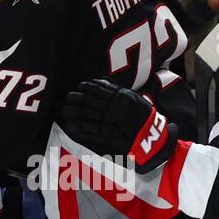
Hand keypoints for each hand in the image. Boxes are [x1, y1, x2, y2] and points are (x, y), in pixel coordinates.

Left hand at [61, 79, 176, 171]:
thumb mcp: (132, 97)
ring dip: (71, 112)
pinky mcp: (104, 133)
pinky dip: (76, 126)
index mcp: (117, 96)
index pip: (94, 87)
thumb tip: (100, 82)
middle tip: (70, 100)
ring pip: (81, 112)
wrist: (151, 136)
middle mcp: (110, 106)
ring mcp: (106, 120)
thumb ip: (116, 90)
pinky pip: (85, 128)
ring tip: (67, 112)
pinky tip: (71, 125)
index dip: (84, 87)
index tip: (80, 89)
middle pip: (84, 99)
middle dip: (74, 99)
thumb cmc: (143, 117)